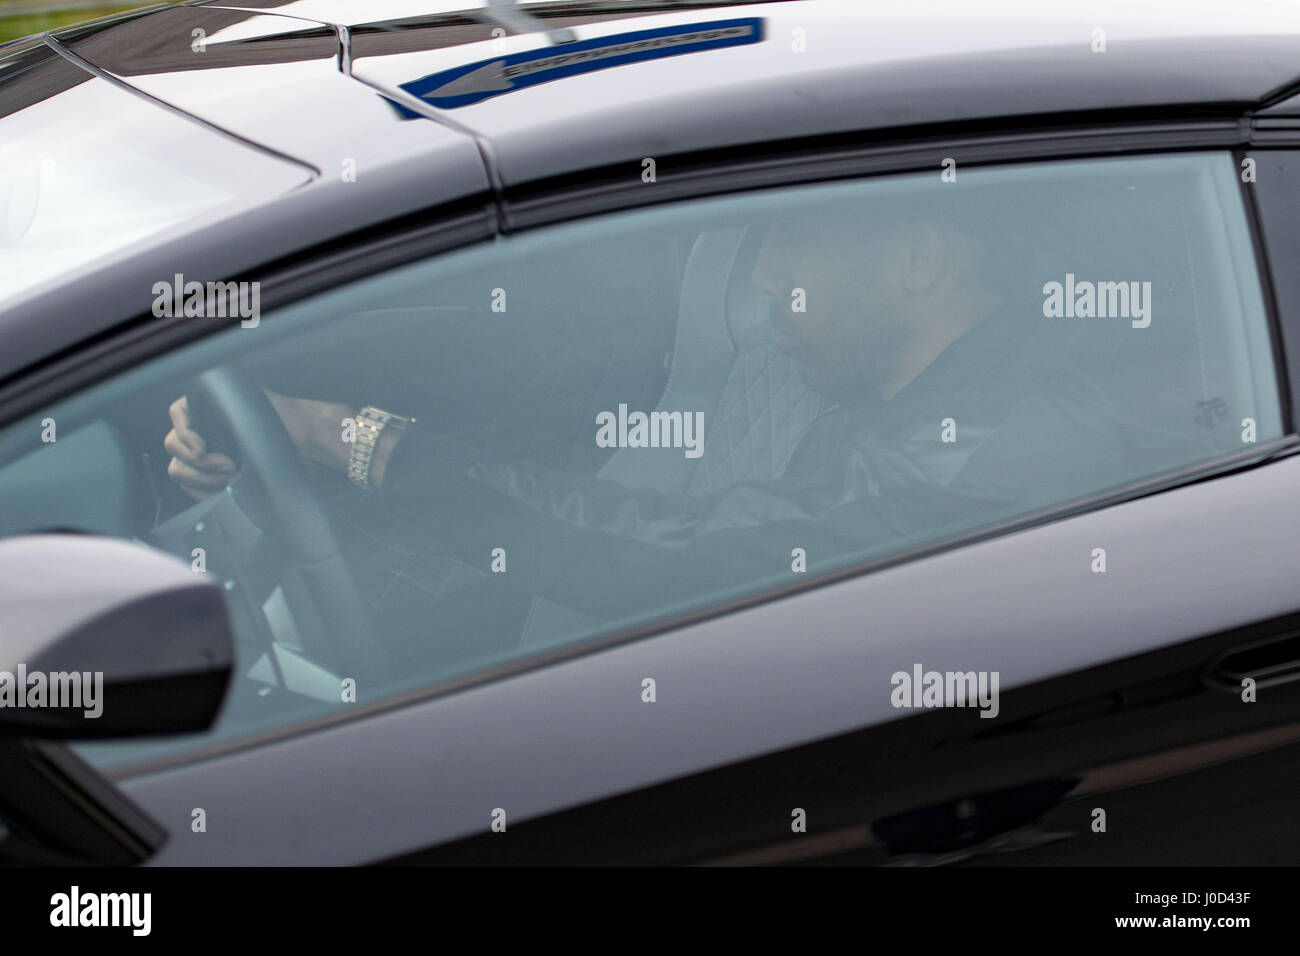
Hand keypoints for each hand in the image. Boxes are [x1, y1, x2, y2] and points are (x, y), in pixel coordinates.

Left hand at [165, 391, 374, 498]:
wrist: (302, 435)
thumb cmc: (282, 460)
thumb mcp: (248, 485)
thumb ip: (223, 494)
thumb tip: (207, 516)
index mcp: (208, 462)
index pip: (181, 477)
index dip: (194, 487)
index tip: (218, 488)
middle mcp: (202, 442)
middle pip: (174, 464)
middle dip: (200, 476)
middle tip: (230, 473)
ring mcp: (201, 422)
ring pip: (172, 444)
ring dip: (198, 461)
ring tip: (228, 461)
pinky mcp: (206, 402)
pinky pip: (177, 413)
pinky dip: (184, 433)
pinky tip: (202, 445)